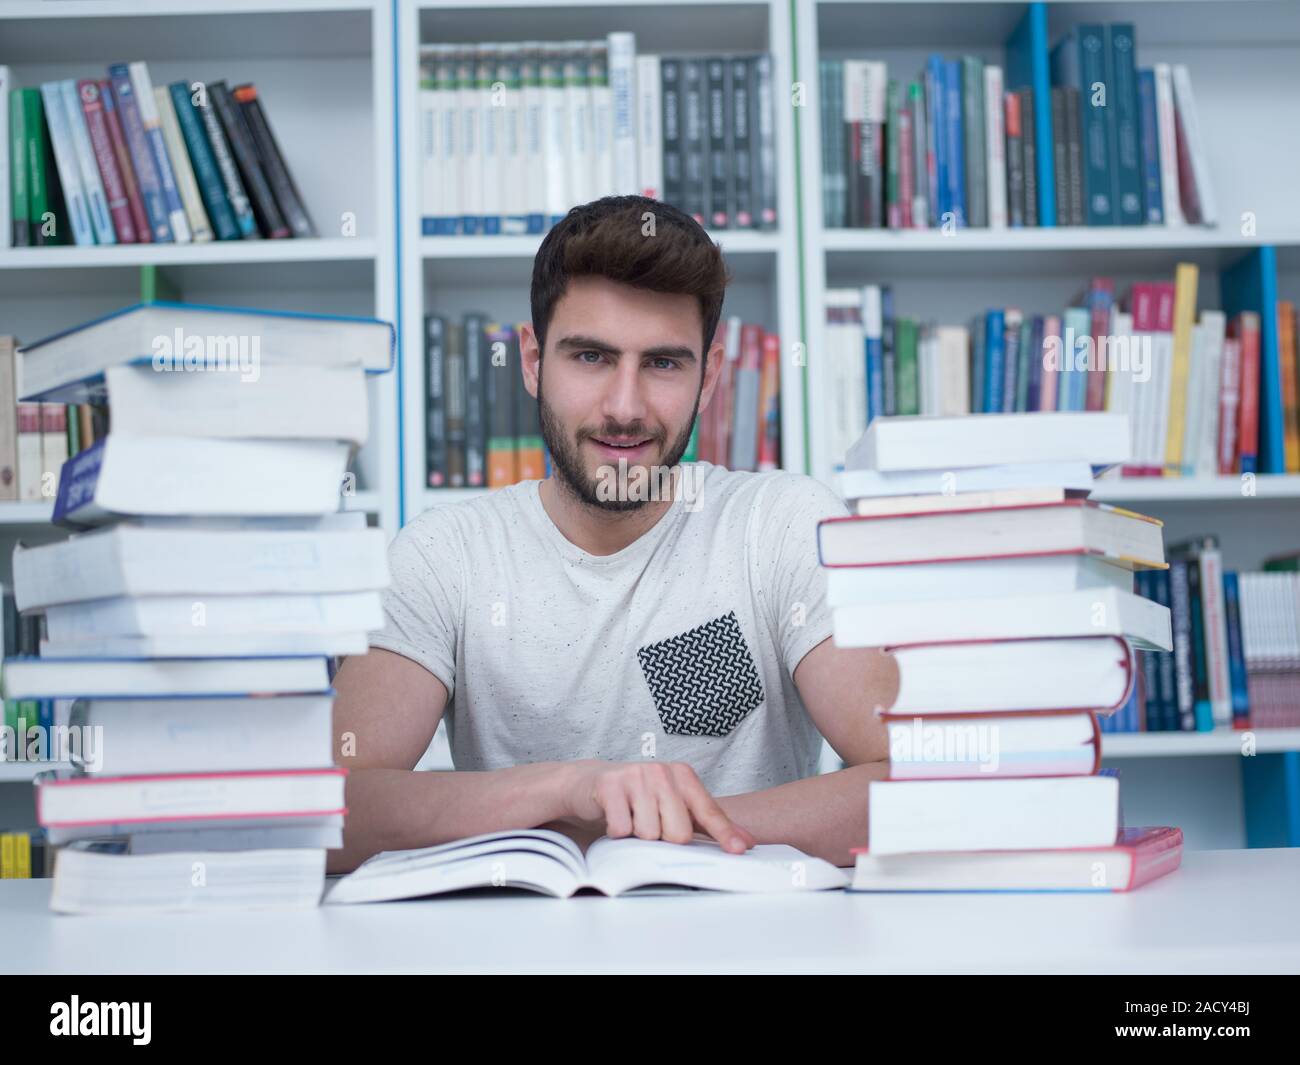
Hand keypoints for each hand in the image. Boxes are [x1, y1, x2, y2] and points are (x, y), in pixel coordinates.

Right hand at [558, 760, 756, 853]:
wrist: (589, 782)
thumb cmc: (637, 796)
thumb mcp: (674, 803)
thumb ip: (708, 823)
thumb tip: (744, 842)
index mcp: (683, 775)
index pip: (708, 810)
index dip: (724, 834)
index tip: (738, 850)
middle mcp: (662, 772)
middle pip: (679, 833)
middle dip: (663, 839)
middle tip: (650, 824)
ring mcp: (636, 776)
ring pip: (650, 835)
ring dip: (637, 836)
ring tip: (631, 818)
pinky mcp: (610, 785)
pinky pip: (622, 830)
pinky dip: (617, 833)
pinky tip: (614, 817)